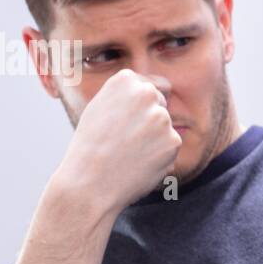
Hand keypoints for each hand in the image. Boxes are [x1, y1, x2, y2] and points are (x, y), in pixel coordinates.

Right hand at [53, 68, 182, 215]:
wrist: (89, 182)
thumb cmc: (90, 147)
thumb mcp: (100, 108)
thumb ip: (127, 96)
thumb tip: (159, 90)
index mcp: (125, 80)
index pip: (150, 86)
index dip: (139, 107)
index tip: (125, 122)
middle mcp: (146, 93)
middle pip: (161, 104)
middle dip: (150, 121)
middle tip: (125, 140)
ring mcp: (161, 117)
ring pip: (166, 127)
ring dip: (155, 140)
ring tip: (129, 153)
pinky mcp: (173, 140)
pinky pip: (171, 147)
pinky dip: (160, 157)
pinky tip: (140, 164)